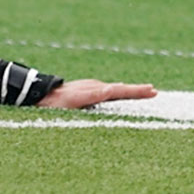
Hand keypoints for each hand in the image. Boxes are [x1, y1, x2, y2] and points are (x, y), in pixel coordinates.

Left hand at [37, 80, 158, 108]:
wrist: (38, 94)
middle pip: (120, 89)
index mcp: (92, 92)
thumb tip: (106, 90)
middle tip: (155, 91)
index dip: (134, 91)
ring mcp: (91, 87)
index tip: (150, 90)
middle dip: (137, 90)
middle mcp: (93, 87)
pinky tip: (125, 93)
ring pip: (115, 89)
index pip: (117, 91)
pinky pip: (108, 91)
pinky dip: (120, 92)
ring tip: (147, 91)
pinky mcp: (88, 90)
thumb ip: (86, 99)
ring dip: (130, 91)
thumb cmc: (52, 104)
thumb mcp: (67, 105)